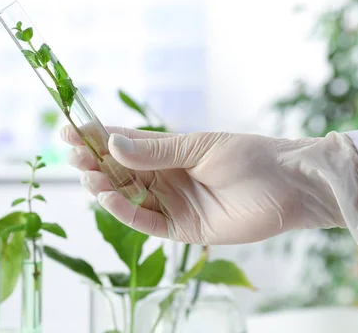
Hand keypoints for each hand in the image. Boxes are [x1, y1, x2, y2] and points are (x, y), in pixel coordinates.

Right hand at [62, 126, 357, 244]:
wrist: (288, 186)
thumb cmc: (249, 156)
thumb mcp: (198, 147)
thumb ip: (155, 150)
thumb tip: (112, 143)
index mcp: (168, 151)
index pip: (124, 143)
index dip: (95, 137)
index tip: (68, 130)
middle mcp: (165, 177)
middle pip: (119, 171)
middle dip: (94, 162)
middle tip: (74, 155)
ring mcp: (171, 202)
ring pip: (127, 196)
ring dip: (104, 187)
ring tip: (87, 176)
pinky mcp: (180, 228)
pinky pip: (146, 221)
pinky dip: (126, 211)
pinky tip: (109, 197)